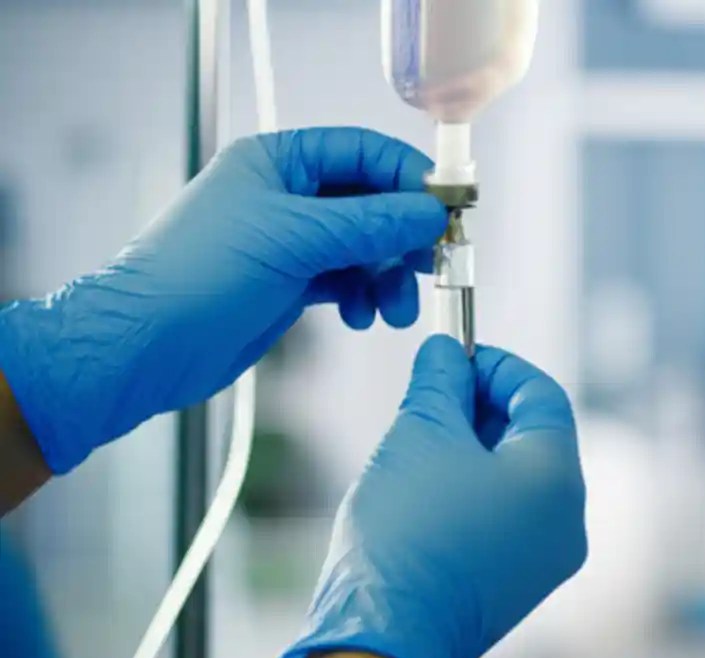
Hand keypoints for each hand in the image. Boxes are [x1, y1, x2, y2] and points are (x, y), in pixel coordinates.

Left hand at [0, 127, 446, 473]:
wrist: (145, 346)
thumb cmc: (198, 276)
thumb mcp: (294, 239)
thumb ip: (369, 223)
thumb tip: (430, 212)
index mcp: (277, 161)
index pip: (362, 152)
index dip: (408, 177)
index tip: (447, 207)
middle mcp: (285, 195)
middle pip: (371, 203)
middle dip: (404, 237)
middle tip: (433, 264)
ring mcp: (289, 241)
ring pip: (364, 248)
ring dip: (389, 277)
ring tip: (396, 310)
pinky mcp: (290, 283)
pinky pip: (347, 280)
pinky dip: (364, 298)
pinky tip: (362, 318)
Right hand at [272, 336, 587, 657]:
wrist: (385, 637)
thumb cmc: (405, 532)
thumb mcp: (419, 434)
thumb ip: (440, 381)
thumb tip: (446, 352)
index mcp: (557, 476)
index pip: (542, 394)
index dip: (496, 366)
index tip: (453, 357)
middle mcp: (568, 519)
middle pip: (535, 437)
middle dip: (482, 409)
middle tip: (431, 396)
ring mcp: (548, 558)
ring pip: (519, 480)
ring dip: (474, 450)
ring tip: (421, 444)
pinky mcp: (519, 585)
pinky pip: (507, 520)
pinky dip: (474, 492)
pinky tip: (427, 491)